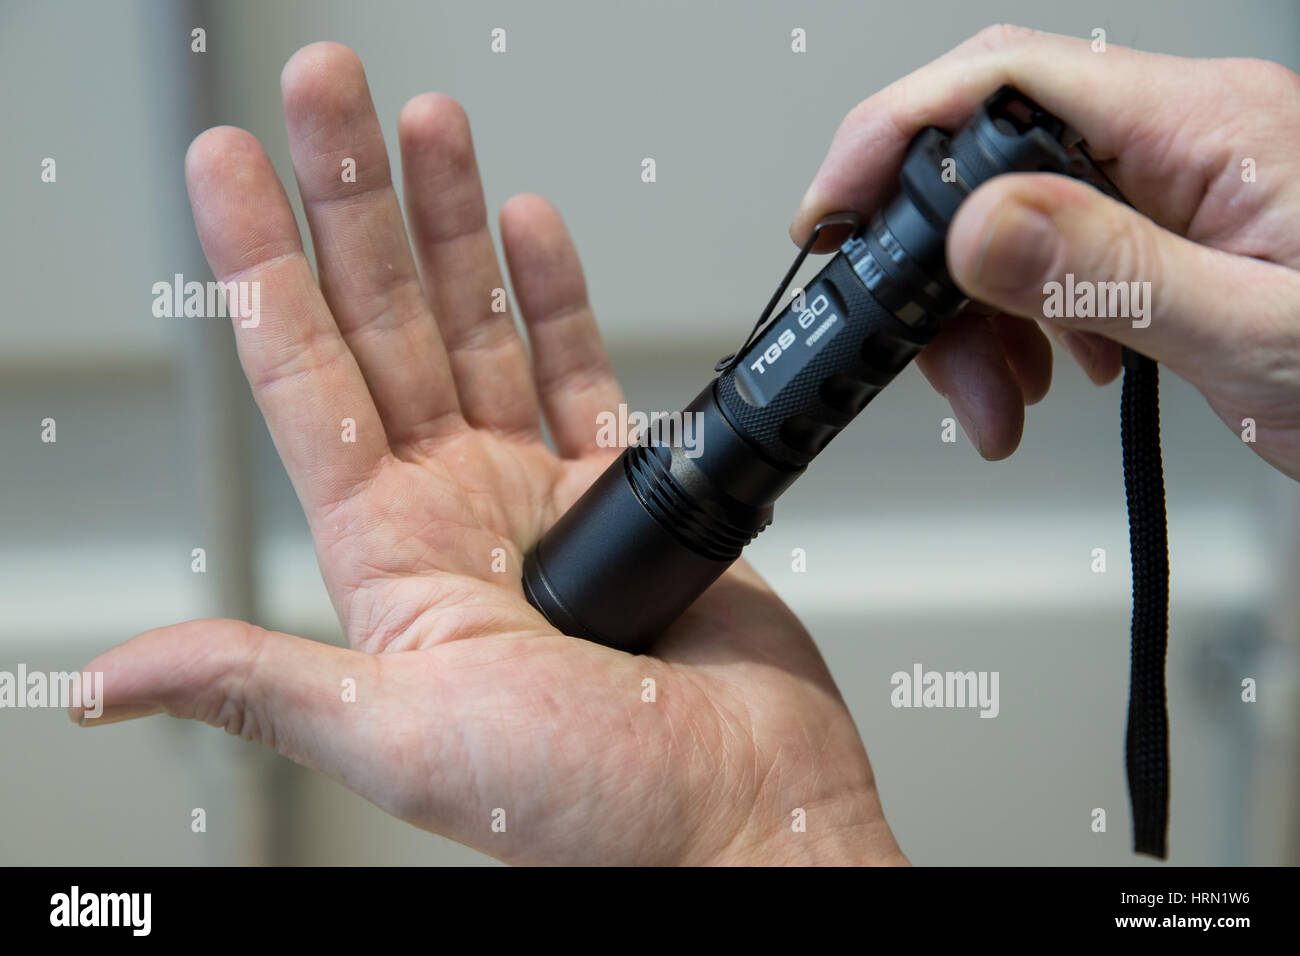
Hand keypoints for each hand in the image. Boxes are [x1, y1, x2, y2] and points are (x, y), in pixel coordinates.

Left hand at [73, 43, 903, 865]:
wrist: (737, 815)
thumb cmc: (586, 808)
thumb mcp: (399, 740)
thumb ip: (264, 682)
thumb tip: (110, 684)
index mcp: (390, 561)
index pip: (305, 379)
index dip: (262, 265)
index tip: (229, 167)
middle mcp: (457, 514)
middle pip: (389, 325)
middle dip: (354, 201)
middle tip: (327, 91)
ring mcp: (539, 495)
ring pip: (481, 327)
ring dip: (450, 222)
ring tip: (424, 123)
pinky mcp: (625, 490)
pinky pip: (577, 367)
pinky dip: (554, 293)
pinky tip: (526, 224)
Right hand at [795, 25, 1299, 480]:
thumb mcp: (1258, 331)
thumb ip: (1111, 271)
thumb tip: (979, 223)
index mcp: (1205, 127)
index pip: (1004, 79)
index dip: (893, 134)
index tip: (828, 212)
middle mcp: (1182, 141)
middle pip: (992, 158)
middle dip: (936, 268)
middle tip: (933, 363)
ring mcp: (1174, 189)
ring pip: (1015, 219)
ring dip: (979, 315)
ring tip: (1003, 398)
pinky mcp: (1169, 240)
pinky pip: (1058, 257)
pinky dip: (1027, 324)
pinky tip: (1058, 373)